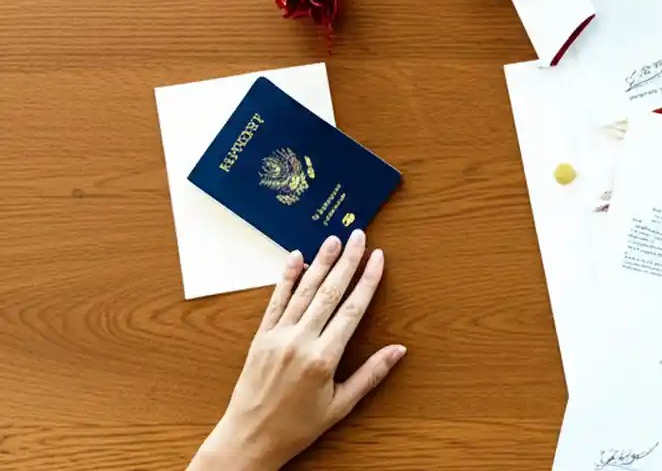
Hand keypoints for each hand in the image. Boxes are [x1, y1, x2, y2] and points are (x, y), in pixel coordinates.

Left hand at [188, 231, 404, 470]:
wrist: (249, 438)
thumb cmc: (297, 427)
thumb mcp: (340, 405)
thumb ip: (370, 374)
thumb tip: (399, 350)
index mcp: (324, 358)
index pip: (352, 309)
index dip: (368, 280)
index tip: (378, 258)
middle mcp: (300, 341)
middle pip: (330, 292)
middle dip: (347, 261)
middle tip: (359, 236)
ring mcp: (278, 336)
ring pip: (304, 291)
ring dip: (320, 262)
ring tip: (333, 240)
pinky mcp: (261, 337)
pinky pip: (276, 301)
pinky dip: (287, 278)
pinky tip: (296, 258)